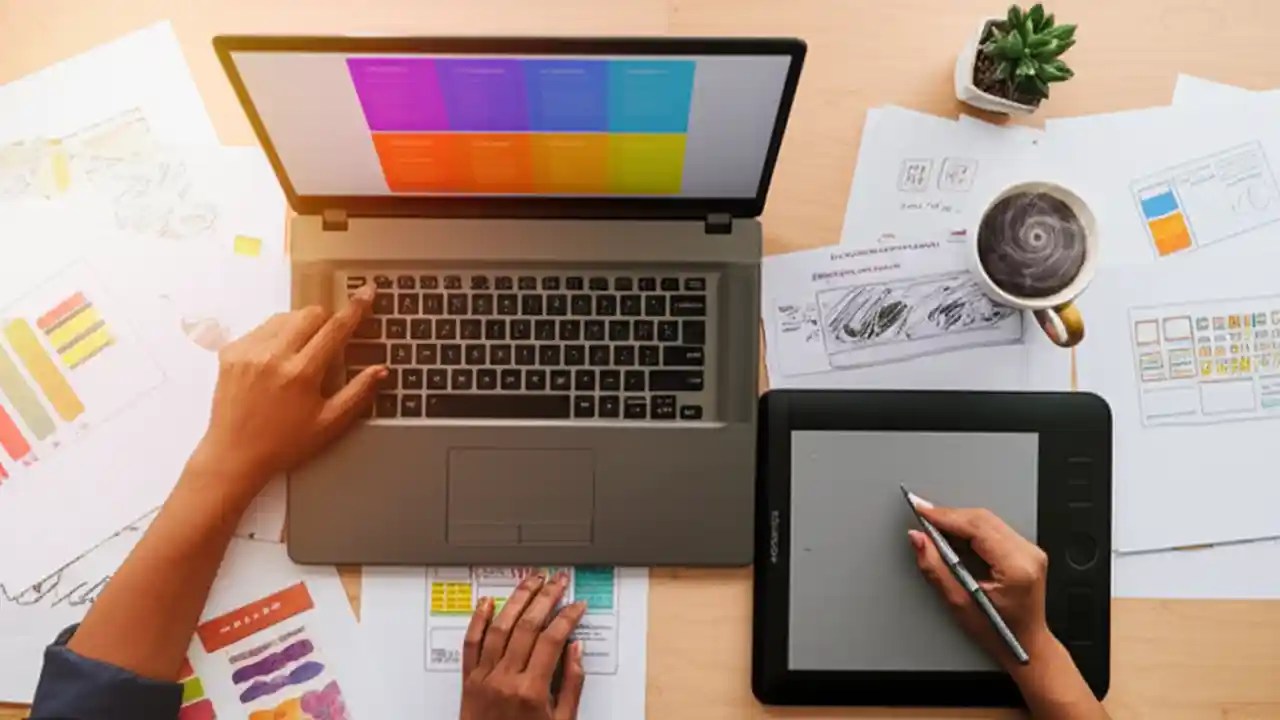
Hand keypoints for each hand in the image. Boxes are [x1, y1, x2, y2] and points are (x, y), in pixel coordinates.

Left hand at [192, 286, 384, 500]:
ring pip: (285, 316)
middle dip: (325, 320)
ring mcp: (248, 352)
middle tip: (327, 343)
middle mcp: (273, 356)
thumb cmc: (284, 444)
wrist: (234, 456)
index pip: (336, 328)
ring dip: (300, 325)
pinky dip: (275, 335)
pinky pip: (261, 328)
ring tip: (301, 353)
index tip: (367, 292)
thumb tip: (381, 369)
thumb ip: (358, 393)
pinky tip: (276, 360)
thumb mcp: (330, 424)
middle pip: (310, 314)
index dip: (356, 308)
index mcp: (302, 373)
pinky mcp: (231, 353)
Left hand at [460, 573, 586, 719]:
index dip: (567, 616)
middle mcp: (505, 680)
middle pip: (528, 626)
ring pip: (500, 627)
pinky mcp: (468, 681)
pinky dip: (478, 620)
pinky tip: (487, 602)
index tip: (577, 605)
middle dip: (546, 597)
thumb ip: (571, 684)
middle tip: (558, 581)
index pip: (552, 639)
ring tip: (531, 581)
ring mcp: (484, 678)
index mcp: (531, 691)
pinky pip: (471, 643)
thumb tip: (575, 649)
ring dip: (517, 599)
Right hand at [907, 499, 1050, 668]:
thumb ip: (936, 568)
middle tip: (922, 516)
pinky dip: (970, 528)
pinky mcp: (1025, 550)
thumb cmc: (1000, 633)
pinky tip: (953, 534)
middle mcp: (1028, 554)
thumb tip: (919, 540)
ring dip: (958, 520)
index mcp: (1016, 566)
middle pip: (982, 519)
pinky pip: (993, 528)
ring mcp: (1029, 550)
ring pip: (987, 520)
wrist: (1027, 645)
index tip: (921, 511)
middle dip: (949, 515)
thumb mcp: (961, 604)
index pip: (976, 527)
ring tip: (933, 527)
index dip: (945, 516)